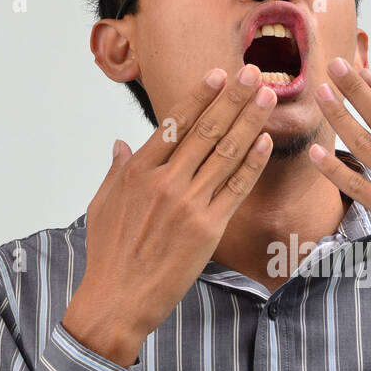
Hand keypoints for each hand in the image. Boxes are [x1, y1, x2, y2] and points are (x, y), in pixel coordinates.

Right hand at [62, 65, 276, 365]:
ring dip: (250, 121)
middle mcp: (165, 181)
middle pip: (206, 130)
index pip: (175, 123)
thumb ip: (116, 171)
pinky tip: (266, 142)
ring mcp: (189, 204)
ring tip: (268, 97)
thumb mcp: (102, 205)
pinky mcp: (209, 228)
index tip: (220, 75)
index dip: (201, 96)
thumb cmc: (108, 255)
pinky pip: (236, 188)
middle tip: (253, 71)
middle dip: (233, 98)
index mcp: (138, 171)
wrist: (118, 299)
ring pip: (226, 153)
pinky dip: (253, 163)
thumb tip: (121, 144)